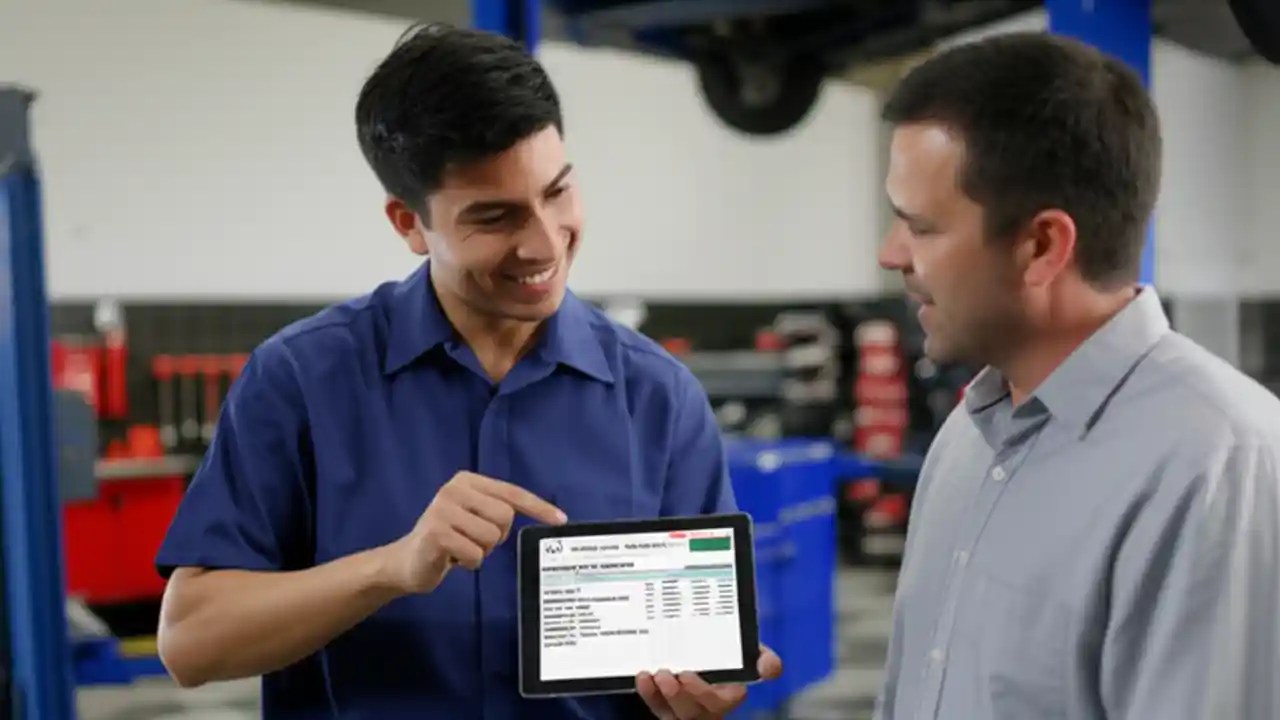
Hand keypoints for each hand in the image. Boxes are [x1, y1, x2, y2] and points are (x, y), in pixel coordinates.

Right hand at [386, 471, 565, 593]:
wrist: (407, 561)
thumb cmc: (448, 539)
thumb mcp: (473, 516)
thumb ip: (498, 510)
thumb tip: (545, 515)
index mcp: (467, 481)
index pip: (511, 493)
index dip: (538, 507)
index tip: (561, 520)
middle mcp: (454, 489)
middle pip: (504, 516)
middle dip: (496, 537)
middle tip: (475, 541)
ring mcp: (442, 509)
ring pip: (490, 537)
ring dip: (481, 552)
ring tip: (461, 549)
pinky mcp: (436, 533)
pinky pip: (475, 554)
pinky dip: (469, 563)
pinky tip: (451, 559)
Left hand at [636, 645, 782, 719]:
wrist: (701, 648)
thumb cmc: (729, 651)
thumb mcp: (748, 649)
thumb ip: (762, 658)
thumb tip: (770, 667)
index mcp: (732, 693)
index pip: (725, 700)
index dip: (703, 692)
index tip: (686, 674)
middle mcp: (710, 706)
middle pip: (696, 711)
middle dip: (681, 695)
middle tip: (669, 673)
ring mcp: (688, 708)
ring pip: (677, 714)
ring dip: (664, 697)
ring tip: (656, 675)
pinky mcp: (669, 706)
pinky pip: (659, 707)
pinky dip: (649, 694)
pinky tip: (643, 677)